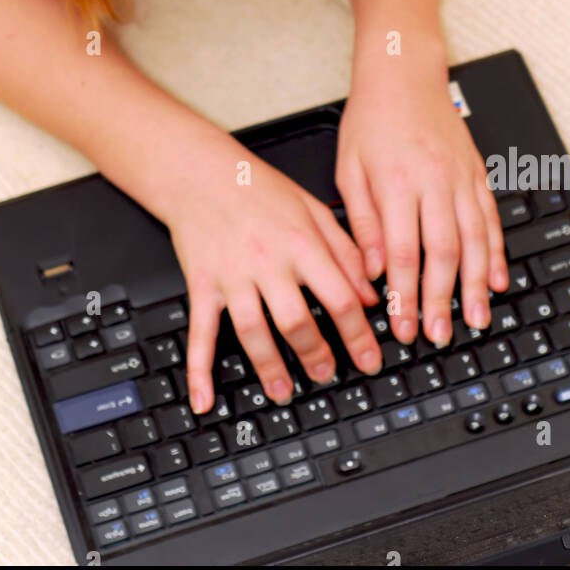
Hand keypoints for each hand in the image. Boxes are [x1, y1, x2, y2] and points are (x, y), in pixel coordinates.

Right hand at [165, 137, 383, 415]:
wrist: (201, 173)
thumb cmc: (258, 188)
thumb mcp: (313, 209)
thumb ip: (345, 251)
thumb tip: (371, 294)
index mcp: (300, 243)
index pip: (338, 297)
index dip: (358, 334)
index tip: (369, 360)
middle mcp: (267, 262)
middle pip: (295, 320)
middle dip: (315, 355)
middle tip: (327, 375)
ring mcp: (231, 276)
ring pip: (253, 331)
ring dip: (269, 367)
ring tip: (282, 391)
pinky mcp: (202, 284)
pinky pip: (200, 333)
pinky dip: (199, 370)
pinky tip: (203, 397)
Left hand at [335, 38, 508, 347]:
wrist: (404, 74)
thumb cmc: (371, 118)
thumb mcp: (348, 167)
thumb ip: (361, 220)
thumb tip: (370, 269)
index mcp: (397, 182)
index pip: (402, 252)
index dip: (405, 295)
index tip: (403, 325)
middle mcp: (434, 182)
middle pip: (443, 253)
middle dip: (442, 300)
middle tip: (438, 334)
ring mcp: (461, 178)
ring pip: (475, 240)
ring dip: (476, 285)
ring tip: (476, 320)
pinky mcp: (477, 173)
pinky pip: (491, 219)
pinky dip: (497, 252)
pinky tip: (497, 279)